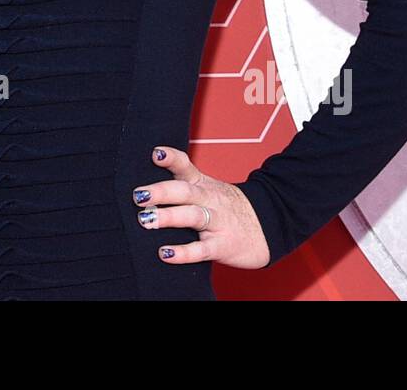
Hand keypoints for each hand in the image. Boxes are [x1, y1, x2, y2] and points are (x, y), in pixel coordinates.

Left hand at [133, 145, 270, 268]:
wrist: (268, 226)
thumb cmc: (227, 207)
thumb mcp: (207, 189)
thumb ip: (179, 185)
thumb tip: (142, 186)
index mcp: (202, 184)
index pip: (186, 166)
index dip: (171, 158)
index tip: (155, 153)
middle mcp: (209, 199)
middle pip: (185, 191)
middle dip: (161, 192)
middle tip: (139, 195)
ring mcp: (217, 222)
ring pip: (193, 216)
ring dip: (169, 217)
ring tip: (146, 220)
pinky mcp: (222, 245)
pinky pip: (202, 249)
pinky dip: (183, 252)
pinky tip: (165, 253)